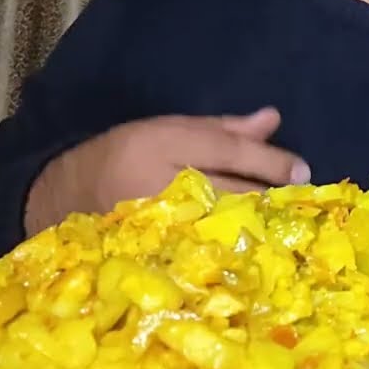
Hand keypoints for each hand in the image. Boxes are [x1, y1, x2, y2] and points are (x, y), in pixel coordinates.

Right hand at [24, 107, 309, 234]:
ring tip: (281, 222)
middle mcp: (160, 180)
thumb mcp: (172, 129)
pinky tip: (252, 246)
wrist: (64, 194)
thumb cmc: (127, 153)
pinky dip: (231, 245)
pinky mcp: (153, 249)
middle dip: (270, 195)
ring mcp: (157, 221)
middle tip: (299, 200)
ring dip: (256, 222)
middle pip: (231, 188)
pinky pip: (203, 248)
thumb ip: (224, 129)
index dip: (270, 160)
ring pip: (221, 222)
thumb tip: (273, 119)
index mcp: (164, 142)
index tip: (304, 169)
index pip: (228, 150)